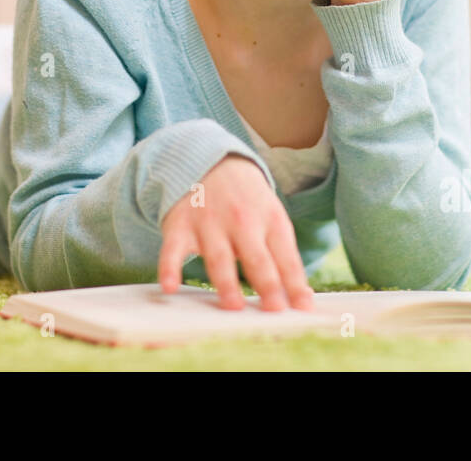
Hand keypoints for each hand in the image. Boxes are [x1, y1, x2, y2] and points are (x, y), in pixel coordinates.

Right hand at [158, 154, 314, 311]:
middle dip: (267, 284)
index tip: (302, 308)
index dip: (294, 283)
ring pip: (218, 257)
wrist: (210, 160)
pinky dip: (169, 267)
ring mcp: (209, 223)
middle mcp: (241, 221)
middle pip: (256, 257)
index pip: (286, 257)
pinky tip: (169, 286)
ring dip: (226, 282)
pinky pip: (173, 250)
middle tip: (274, 310)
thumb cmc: (248, 201)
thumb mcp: (272, 217)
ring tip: (234, 306)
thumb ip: (284, 258)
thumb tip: (302, 300)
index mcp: (270, 220)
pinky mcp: (180, 226)